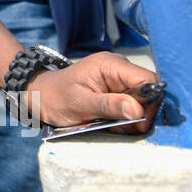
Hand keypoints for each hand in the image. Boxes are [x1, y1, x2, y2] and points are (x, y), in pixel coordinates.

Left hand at [26, 52, 159, 131]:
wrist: (43, 97)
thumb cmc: (57, 98)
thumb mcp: (80, 104)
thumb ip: (109, 105)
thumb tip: (138, 110)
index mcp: (111, 65)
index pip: (147, 80)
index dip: (149, 103)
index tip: (137, 122)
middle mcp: (119, 68)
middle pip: (148, 92)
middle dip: (140, 113)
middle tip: (121, 127)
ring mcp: (119, 78)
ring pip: (142, 101)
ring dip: (132, 118)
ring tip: (112, 125)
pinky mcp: (117, 89)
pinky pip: (133, 104)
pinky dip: (126, 117)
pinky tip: (112, 123)